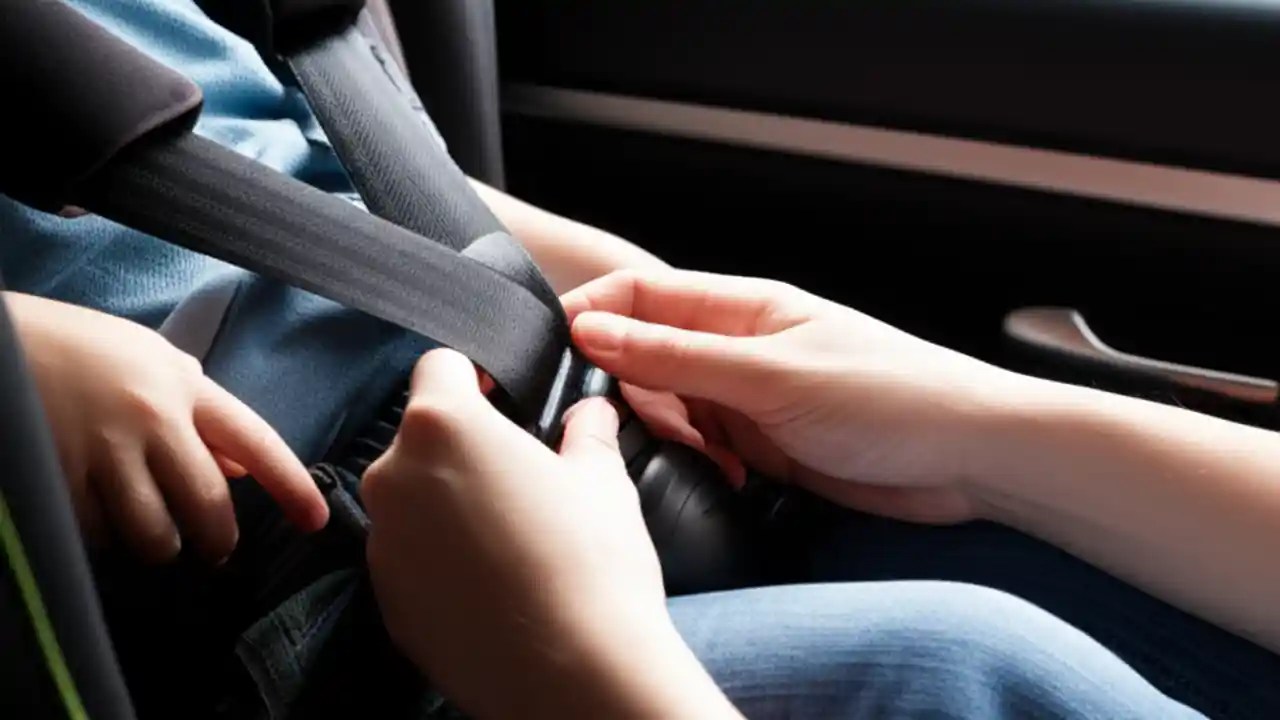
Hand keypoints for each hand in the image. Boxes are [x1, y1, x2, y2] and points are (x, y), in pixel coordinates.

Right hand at [8, 293, 326, 563]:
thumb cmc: (77, 349)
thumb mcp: (147, 363)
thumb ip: (196, 412)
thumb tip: (240, 465)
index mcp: (182, 384)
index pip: (254, 439)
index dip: (291, 484)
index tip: (317, 520)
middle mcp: (151, 416)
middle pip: (207, 503)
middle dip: (217, 539)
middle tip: (213, 550)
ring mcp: (101, 448)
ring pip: (154, 532)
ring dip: (157, 546)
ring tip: (148, 533)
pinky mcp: (56, 476)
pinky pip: (96, 534)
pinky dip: (100, 537)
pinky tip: (92, 516)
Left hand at [362, 349, 739, 719]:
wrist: (574, 673)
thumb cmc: (591, 563)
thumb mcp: (602, 481)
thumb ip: (586, 432)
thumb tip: (589, 411)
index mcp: (442, 426)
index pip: (439, 366)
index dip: (476, 377)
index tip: (506, 401)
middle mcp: (394, 476)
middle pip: (422, 436)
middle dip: (464, 446)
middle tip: (520, 477)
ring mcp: (383, 542)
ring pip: (412, 498)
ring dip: (447, 502)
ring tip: (510, 537)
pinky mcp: (386, 599)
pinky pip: (410, 555)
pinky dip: (440, 558)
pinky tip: (492, 582)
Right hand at [561, 269, 1034, 523]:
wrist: (969, 458)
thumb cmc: (892, 396)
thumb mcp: (770, 375)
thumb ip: (678, 358)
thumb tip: (593, 331)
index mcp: (742, 308)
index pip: (642, 294)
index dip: (592, 314)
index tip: (552, 350)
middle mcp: (740, 348)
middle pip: (646, 355)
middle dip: (628, 389)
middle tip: (633, 426)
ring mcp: (752, 398)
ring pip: (672, 408)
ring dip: (669, 434)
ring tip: (703, 454)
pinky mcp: (768, 445)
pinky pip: (706, 449)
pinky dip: (701, 464)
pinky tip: (727, 477)